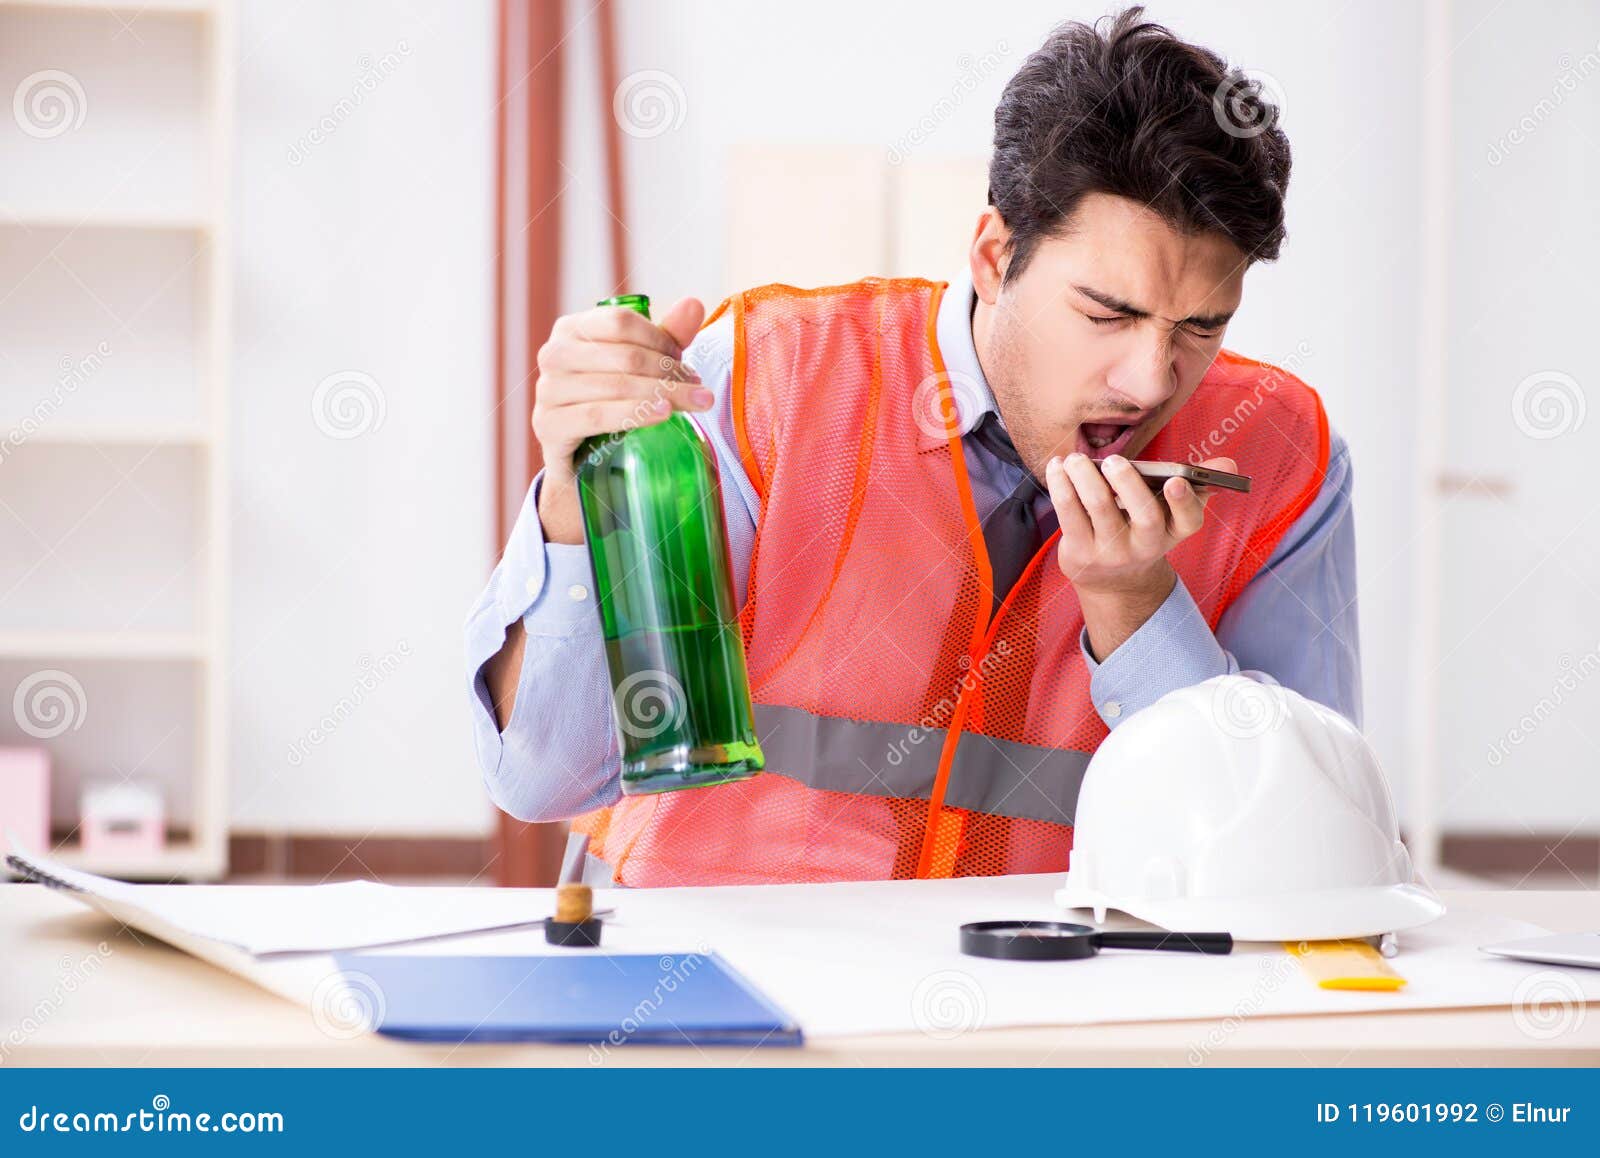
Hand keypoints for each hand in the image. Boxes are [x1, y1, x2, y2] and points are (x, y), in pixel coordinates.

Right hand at [532, 297, 710, 542]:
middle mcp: (554, 354)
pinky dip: (633, 413)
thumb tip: (694, 304)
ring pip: (616, 386)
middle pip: (625, 356)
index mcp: (572, 329)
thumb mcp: (640, 366)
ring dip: (663, 394)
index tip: (686, 362)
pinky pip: (597, 415)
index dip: (660, 339)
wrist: (580, 458)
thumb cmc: (611, 402)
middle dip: (669, 372)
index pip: (622, 322)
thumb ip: (666, 335)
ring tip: (694, 403)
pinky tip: (661, 415)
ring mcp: (547, 390)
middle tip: (699, 390)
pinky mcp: (548, 425)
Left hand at [1045, 452, 1234, 659]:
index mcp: (1173, 531)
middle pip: (1144, 516)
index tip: (1175, 480)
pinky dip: (1061, 487)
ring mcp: (1112, 552)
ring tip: (1076, 459)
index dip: (1184, 501)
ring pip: (1099, 509)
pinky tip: (1057, 467)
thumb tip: (1227, 465)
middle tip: (1115, 461)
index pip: (1188, 520)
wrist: (1112, 579)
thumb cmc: (1143, 528)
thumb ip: (1198, 484)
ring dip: (1085, 478)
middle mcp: (1146, 545)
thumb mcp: (1171, 513)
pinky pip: (1068, 515)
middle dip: (1128, 484)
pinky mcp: (1080, 553)